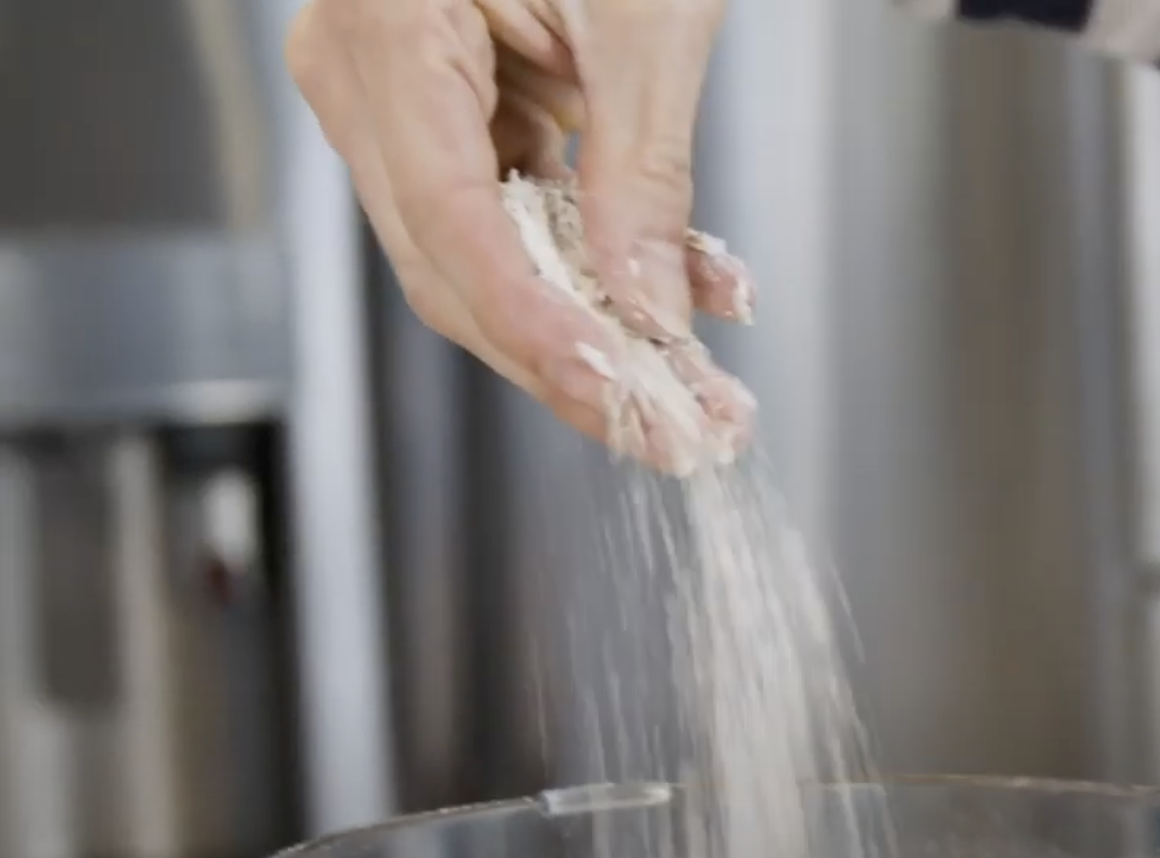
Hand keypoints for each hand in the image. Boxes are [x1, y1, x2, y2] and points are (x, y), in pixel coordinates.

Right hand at [285, 0, 745, 440]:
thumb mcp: (644, 21)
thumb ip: (640, 177)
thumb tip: (643, 310)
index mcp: (387, 35)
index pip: (452, 231)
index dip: (538, 332)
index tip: (619, 395)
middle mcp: (370, 77)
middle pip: (460, 271)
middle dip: (579, 361)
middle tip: (678, 430)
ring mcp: (406, 99)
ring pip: (495, 260)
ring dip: (606, 326)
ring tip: (705, 386)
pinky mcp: (459, 110)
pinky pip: (522, 214)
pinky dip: (608, 258)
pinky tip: (690, 293)